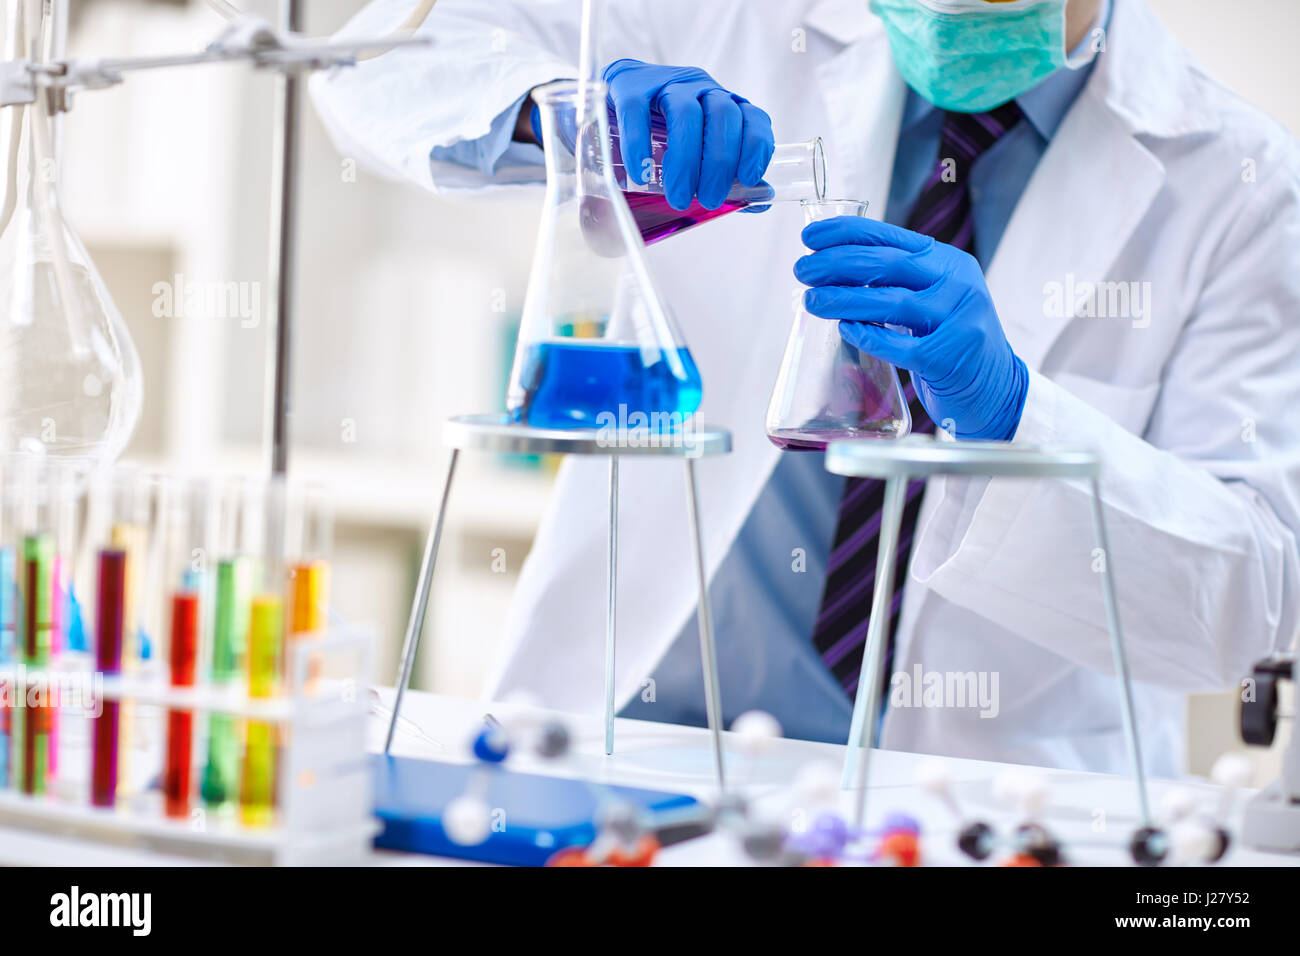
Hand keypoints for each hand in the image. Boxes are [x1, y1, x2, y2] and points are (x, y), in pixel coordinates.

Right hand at [601, 59, 773, 210]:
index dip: (756, 147)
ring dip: (686, 161)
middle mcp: (700, 88)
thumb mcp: (695, 153)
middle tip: (709, 200)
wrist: (613, 99)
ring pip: (685, 114)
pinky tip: (641, 173)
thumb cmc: (660, 133)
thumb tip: (760, 202)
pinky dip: (640, 144)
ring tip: (680, 197)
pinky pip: (637, 111)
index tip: (748, 179)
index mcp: (722, 103)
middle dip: (720, 163)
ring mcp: (665, 83)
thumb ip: (726, 177)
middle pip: (723, 117)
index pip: (752, 117)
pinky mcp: (630, 86)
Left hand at [794, 216, 1028, 440]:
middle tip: (801, 270)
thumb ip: (895, 282)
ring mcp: (959, 319)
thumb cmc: (948, 341)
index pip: (891, 237)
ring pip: (893, 302)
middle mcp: (958, 284)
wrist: (993, 388)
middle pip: (888, 265)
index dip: (846, 233)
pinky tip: (845, 330)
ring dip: (845, 299)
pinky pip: (902, 345)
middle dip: (837, 264)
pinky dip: (870, 336)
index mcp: (947, 262)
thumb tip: (829, 268)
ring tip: (810, 300)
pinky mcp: (951, 356)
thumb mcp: (931, 298)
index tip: (809, 237)